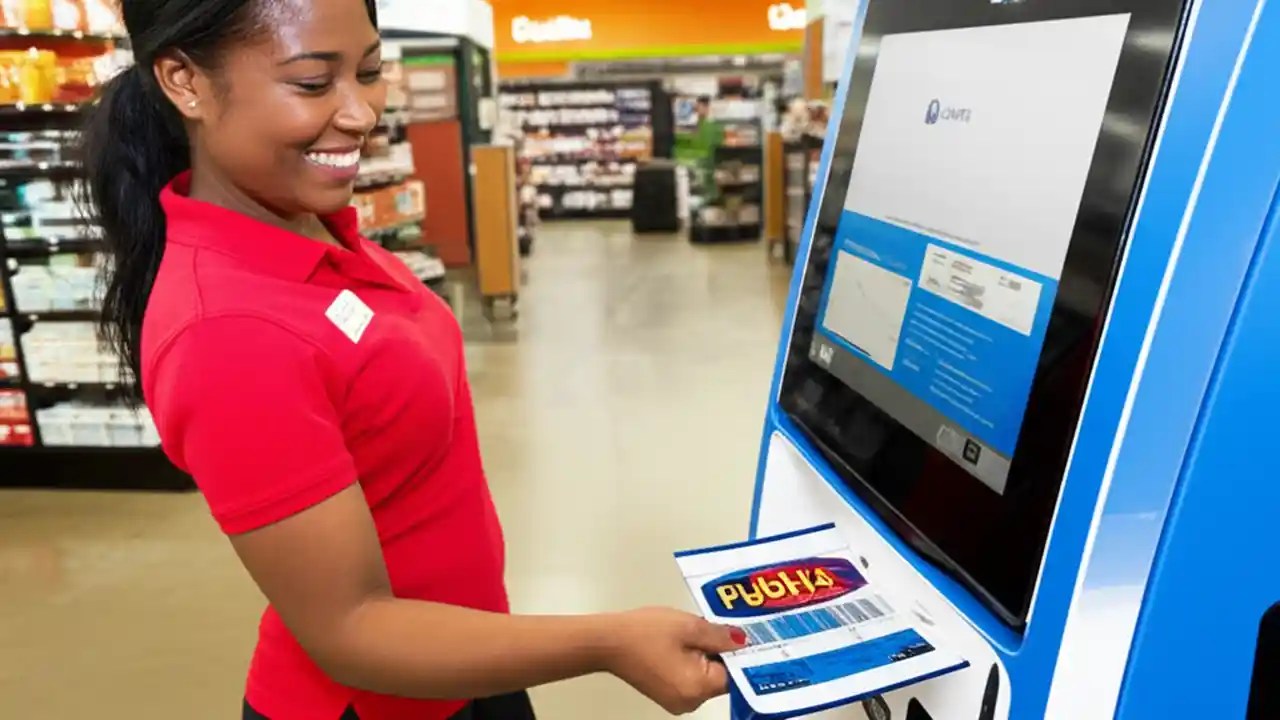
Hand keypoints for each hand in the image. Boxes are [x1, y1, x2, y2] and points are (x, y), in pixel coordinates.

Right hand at [603, 607, 748, 714]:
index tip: (748, 636)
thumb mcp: (689, 627)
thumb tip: (743, 642)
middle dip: (721, 653)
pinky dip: (692, 661)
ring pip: (705, 677)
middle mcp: (690, 702)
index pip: (734, 675)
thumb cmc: (646, 632)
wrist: (608, 641)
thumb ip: (720, 636)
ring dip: (706, 655)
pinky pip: (691, 678)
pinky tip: (684, 642)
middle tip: (719, 627)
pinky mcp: (666, 695)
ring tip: (698, 631)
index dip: (740, 655)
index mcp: (697, 688)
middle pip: (720, 678)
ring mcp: (677, 701)